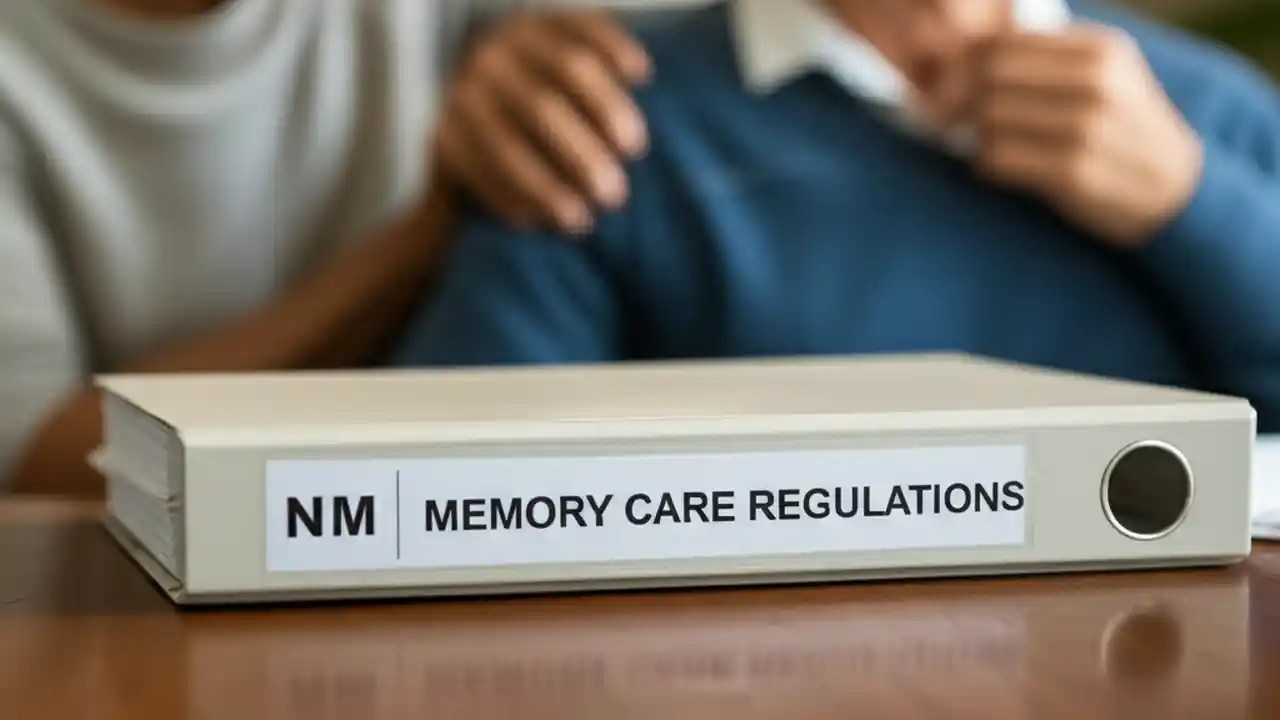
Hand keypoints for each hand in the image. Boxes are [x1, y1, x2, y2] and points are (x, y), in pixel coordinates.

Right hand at [436, 11, 650, 234]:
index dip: (610, 81)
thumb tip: (639, 79)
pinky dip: (515, 201)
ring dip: (548, 188)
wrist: (476, 153)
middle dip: (585, 153)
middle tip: (615, 193)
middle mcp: (493, 55)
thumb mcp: (577, 89)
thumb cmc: (553, 124)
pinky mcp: (442, 137)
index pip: (576, 48)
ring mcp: (461, 95)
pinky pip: (479, 174)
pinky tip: (543, 223)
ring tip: (583, 219)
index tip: (639, 123)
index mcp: (533, 32)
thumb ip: (604, 85)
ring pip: (506, 146)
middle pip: (544, 103)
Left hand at [970, 26, 1203, 247]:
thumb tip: (966, 50)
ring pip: (988, 117)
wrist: (1175, 190)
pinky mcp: (1074, 172)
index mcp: (1099, 49)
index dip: (963, 62)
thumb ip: (1045, 57)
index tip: (946, 83)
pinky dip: (983, 163)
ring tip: (981, 142)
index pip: (1004, 41)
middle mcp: (1096, 82)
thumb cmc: (1121, 129)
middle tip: (947, 117)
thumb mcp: (1103, 77)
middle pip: (990, 75)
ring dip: (972, 133)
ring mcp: (1087, 128)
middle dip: (957, 97)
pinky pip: (997, 158)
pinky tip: (993, 166)